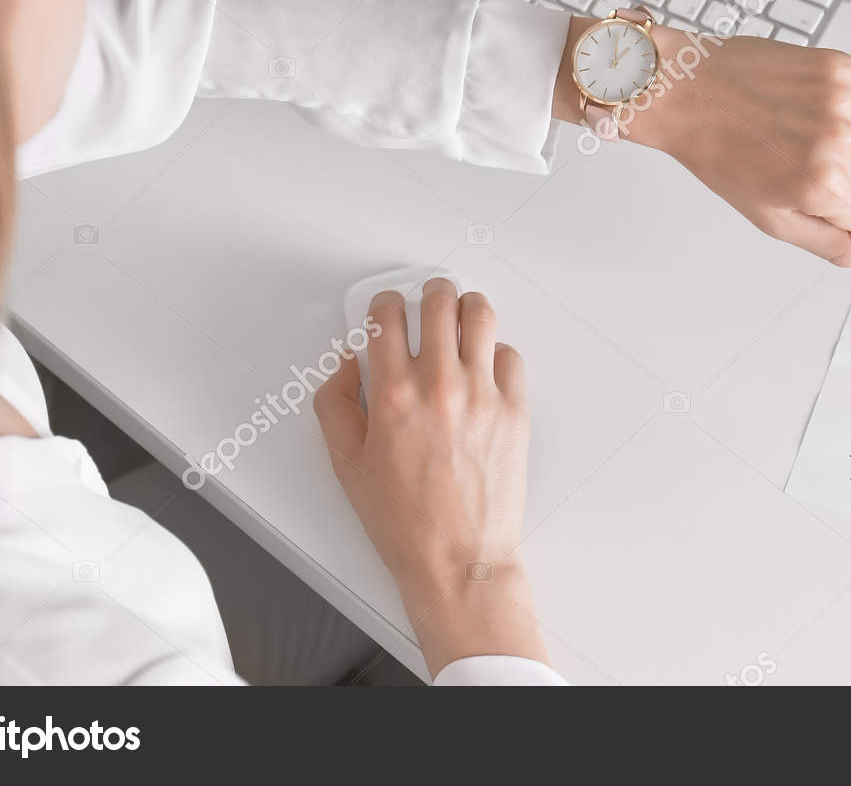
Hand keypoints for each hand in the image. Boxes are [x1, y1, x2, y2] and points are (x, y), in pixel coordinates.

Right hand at [315, 279, 548, 677]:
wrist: (458, 558)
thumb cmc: (405, 521)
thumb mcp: (346, 463)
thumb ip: (336, 404)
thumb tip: (346, 364)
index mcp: (393, 394)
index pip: (387, 316)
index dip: (383, 305)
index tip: (385, 311)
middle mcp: (439, 384)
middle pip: (438, 302)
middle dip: (429, 293)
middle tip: (427, 299)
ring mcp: (482, 393)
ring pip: (480, 315)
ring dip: (466, 308)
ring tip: (460, 317)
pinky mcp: (515, 408)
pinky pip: (510, 354)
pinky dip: (495, 351)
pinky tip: (484, 366)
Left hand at [555, 19, 850, 266]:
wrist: (684, 92)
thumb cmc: (718, 152)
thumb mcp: (773, 218)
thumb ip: (839, 244)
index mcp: (821, 185)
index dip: (831, 204)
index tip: (799, 185)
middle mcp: (836, 142)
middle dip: (838, 173)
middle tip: (789, 154)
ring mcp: (840, 101)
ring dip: (844, 137)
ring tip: (793, 126)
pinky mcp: (839, 67)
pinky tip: (821, 102)